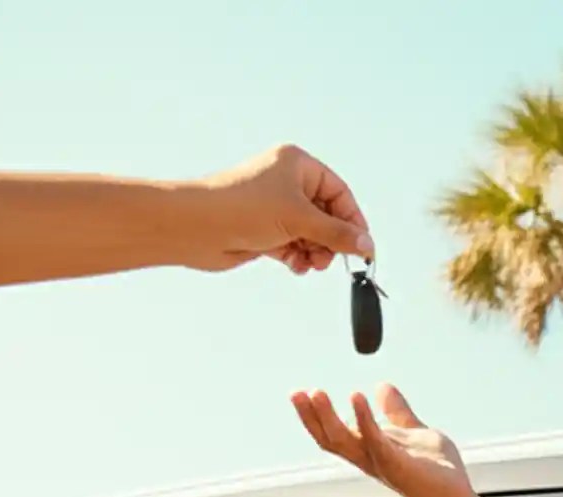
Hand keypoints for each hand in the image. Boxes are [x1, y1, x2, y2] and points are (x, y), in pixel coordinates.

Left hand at [197, 144, 373, 273]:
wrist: (195, 227)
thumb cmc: (242, 208)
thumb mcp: (299, 219)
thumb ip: (336, 234)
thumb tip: (367, 246)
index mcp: (297, 165)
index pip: (338, 192)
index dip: (352, 219)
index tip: (362, 246)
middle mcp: (286, 183)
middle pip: (325, 215)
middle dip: (331, 239)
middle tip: (331, 259)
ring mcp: (273, 208)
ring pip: (309, 233)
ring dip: (315, 251)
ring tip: (312, 264)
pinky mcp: (262, 230)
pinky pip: (292, 244)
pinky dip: (298, 256)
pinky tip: (296, 266)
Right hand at [291, 383, 472, 496]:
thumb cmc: (435, 469)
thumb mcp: (412, 430)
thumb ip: (396, 411)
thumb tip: (381, 386)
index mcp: (368, 450)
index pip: (333, 433)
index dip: (315, 416)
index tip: (302, 393)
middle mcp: (368, 458)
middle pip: (329, 439)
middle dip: (311, 416)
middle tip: (296, 393)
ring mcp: (380, 462)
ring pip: (344, 441)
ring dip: (327, 417)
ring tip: (316, 393)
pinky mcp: (397, 464)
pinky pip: (375, 440)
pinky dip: (364, 418)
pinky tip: (357, 396)